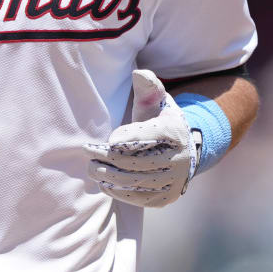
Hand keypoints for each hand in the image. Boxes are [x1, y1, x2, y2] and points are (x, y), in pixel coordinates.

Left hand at [85, 69, 199, 207]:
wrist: (184, 151)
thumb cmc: (161, 121)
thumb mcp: (158, 101)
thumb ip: (148, 86)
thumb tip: (138, 73)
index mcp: (175, 132)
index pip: (147, 135)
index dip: (125, 137)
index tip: (109, 139)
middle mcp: (179, 159)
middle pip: (135, 161)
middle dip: (107, 157)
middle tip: (88, 153)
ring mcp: (174, 182)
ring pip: (134, 181)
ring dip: (108, 176)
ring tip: (92, 169)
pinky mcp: (166, 198)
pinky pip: (137, 198)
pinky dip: (118, 191)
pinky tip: (105, 183)